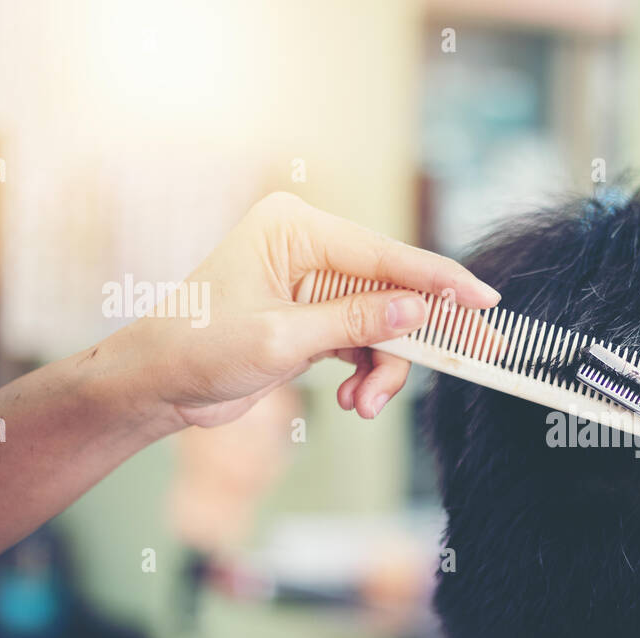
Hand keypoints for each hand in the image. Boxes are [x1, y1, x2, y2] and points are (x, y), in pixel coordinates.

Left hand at [106, 191, 499, 428]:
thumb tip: (418, 309)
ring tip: (363, 406)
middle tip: (478, 357)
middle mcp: (308, 247)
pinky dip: (366, 374)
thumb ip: (356, 322)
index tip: (484, 300)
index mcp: (294, 229)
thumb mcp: (282, 339)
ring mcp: (313, 282)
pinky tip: (351, 400)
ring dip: (384, 369)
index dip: (440, 281)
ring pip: (383, 323)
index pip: (385, 254)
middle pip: (393, 288)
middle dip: (418, 337)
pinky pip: (364, 340)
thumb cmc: (197, 348)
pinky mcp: (314, 315)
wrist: (155, 385)